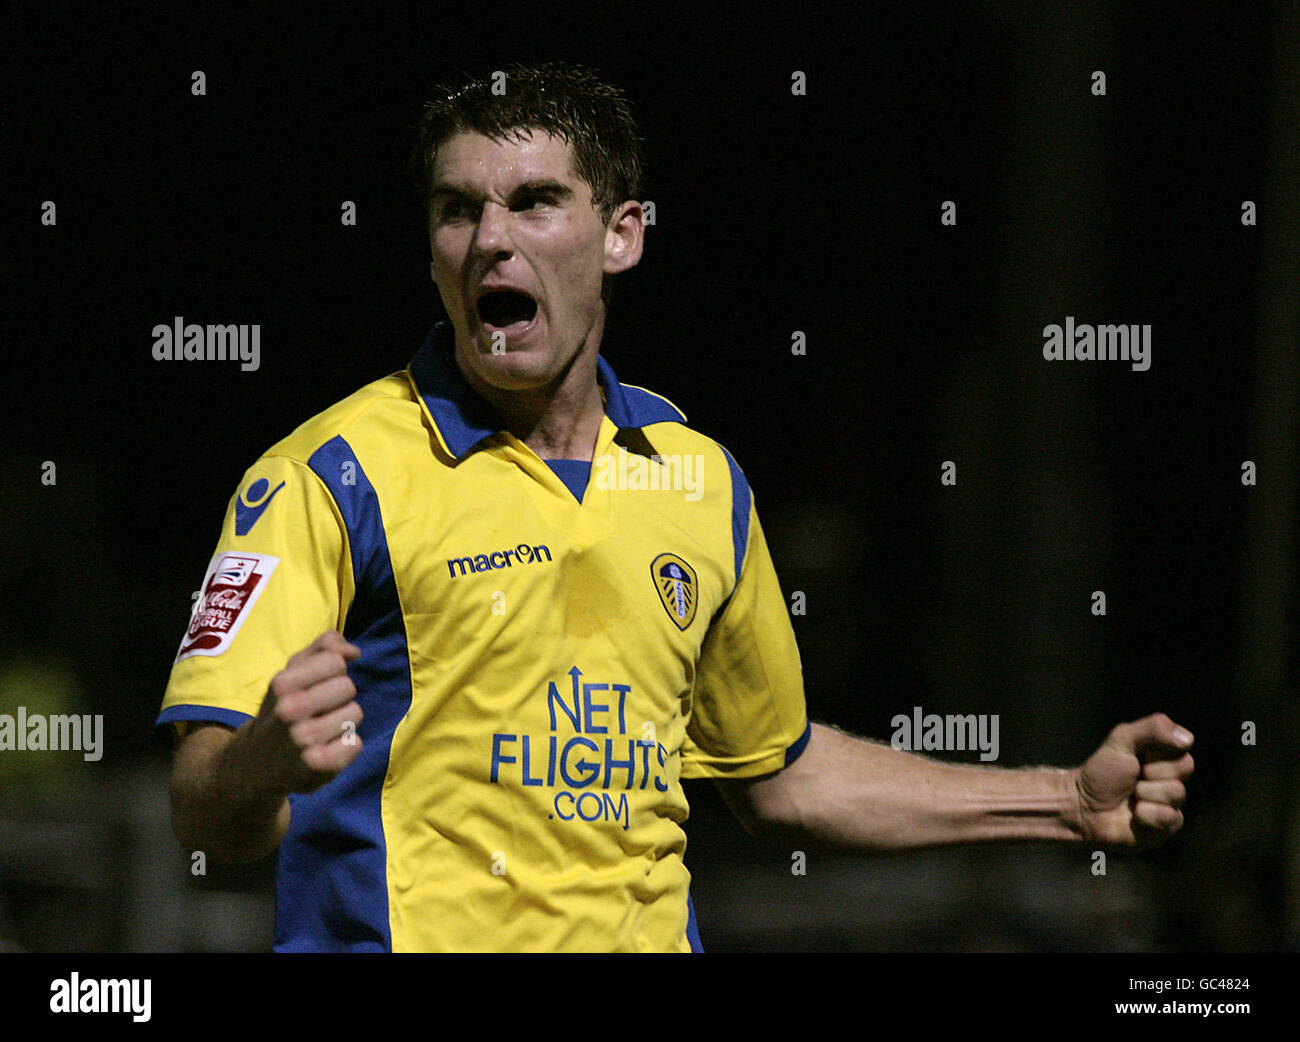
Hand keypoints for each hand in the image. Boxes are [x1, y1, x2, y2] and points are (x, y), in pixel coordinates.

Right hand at [255, 629, 362, 793]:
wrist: (253, 765)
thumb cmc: (280, 711)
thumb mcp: (290, 674)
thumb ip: (322, 648)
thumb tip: (354, 652)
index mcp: (282, 684)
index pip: (336, 661)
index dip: (333, 673)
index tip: (317, 687)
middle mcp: (289, 710)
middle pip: (348, 687)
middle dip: (338, 698)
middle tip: (318, 712)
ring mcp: (303, 739)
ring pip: (355, 714)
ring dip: (343, 722)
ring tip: (321, 731)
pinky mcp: (318, 765)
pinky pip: (355, 743)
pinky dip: (346, 747)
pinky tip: (326, 750)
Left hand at [1073, 713, 1193, 847]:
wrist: (1084, 806)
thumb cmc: (1102, 772)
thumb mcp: (1121, 740)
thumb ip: (1152, 728)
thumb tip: (1187, 738)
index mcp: (1163, 754)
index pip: (1182, 746)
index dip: (1158, 750)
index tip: (1138, 755)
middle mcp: (1171, 777)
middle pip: (1185, 767)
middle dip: (1152, 771)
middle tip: (1134, 776)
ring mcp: (1171, 801)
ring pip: (1177, 792)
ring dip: (1145, 793)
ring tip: (1131, 796)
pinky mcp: (1168, 825)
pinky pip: (1171, 817)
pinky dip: (1147, 815)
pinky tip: (1135, 815)